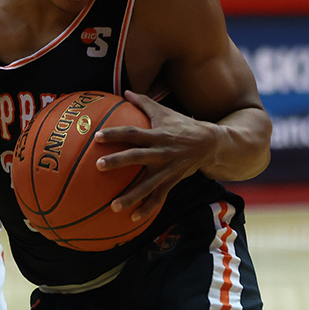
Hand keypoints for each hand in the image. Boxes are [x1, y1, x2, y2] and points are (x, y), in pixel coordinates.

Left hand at [92, 92, 218, 226]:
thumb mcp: (165, 112)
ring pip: (148, 184)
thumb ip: (144, 102)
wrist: (211, 143)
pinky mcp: (173, 181)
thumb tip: (125, 91)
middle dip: (118, 161)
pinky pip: (159, 197)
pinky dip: (148, 208)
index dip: (116, 134)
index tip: (97, 136)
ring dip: (131, 196)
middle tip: (98, 165)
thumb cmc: (183, 125)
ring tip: (113, 206)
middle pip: (137, 156)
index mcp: (157, 134)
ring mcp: (168, 169)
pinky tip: (133, 218)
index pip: (133, 132)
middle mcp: (161, 152)